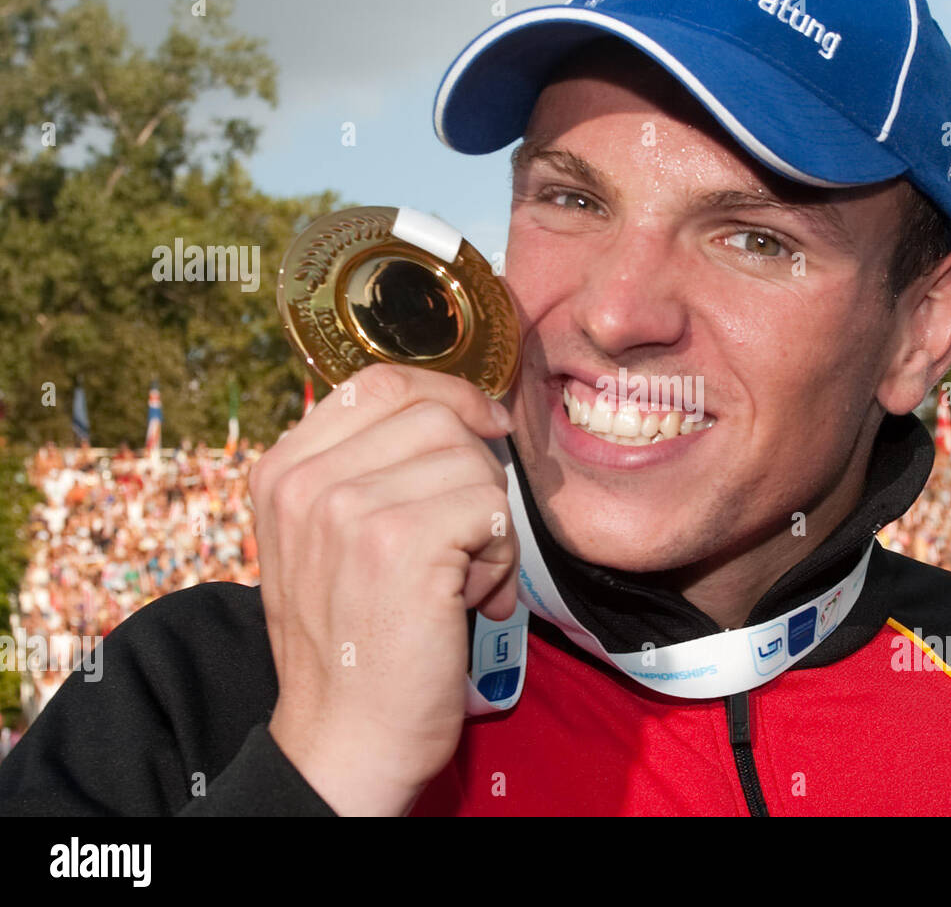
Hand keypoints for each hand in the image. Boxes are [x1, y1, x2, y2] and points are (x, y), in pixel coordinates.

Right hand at [250, 363, 516, 814]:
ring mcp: (347, 507)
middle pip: (437, 414)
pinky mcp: (399, 542)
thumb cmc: (355, 643)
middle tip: (467, 543)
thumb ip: (370, 472)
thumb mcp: (330, 541)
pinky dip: (499, 556)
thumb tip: (464, 412)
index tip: (485, 429)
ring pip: (471, 460)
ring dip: (489, 523)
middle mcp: (305, 480)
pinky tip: (469, 599)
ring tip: (461, 578)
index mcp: (283, 469)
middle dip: (474, 475)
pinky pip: (490, 507)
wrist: (345, 739)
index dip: (448, 395)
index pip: (380, 381)